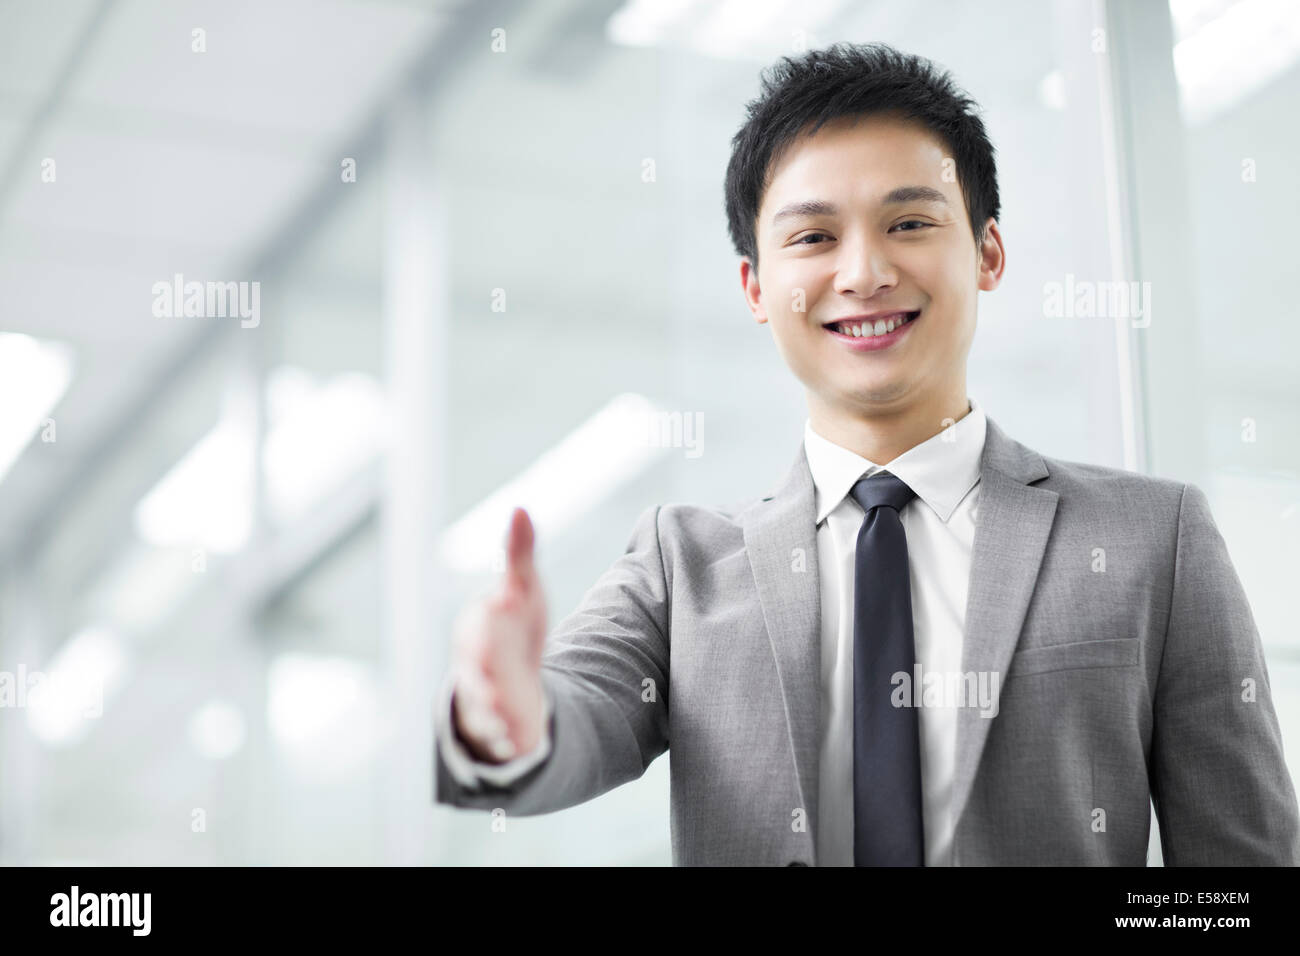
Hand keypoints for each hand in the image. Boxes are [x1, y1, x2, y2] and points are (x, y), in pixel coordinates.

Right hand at [450, 507, 547, 763]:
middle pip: (474, 659)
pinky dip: (500, 737)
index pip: (481, 615)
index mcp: (476, 624)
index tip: (507, 598)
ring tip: (503, 714)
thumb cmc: (515, 628)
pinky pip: (491, 734)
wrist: (512, 682)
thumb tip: (521, 509)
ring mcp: (478, 694)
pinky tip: (513, 741)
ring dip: (489, 707)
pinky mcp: (491, 725)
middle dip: (484, 660)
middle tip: (495, 657)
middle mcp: (471, 660)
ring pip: (478, 700)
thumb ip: (520, 555)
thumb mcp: (524, 592)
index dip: (494, 608)